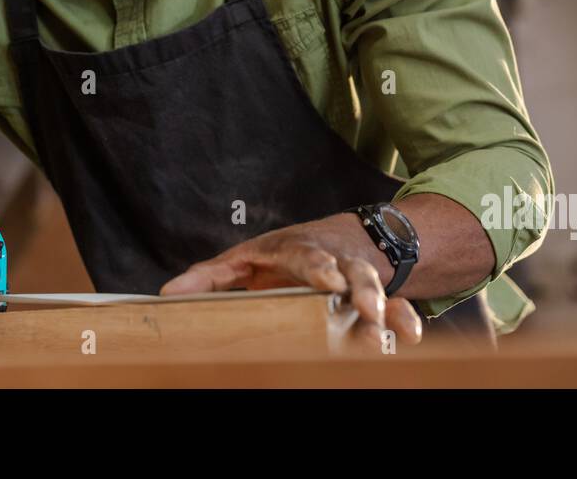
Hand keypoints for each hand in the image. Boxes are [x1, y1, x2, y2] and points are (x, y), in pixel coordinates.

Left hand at [160, 221, 423, 349]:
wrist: (339, 238)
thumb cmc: (282, 255)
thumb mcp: (244, 260)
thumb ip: (210, 277)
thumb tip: (167, 293)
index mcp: (298, 250)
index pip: (308, 254)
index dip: (319, 265)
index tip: (328, 280)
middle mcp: (333, 261)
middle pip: (351, 269)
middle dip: (360, 287)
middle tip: (365, 307)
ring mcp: (357, 278)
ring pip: (375, 288)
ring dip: (383, 306)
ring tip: (387, 328)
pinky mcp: (374, 298)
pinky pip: (394, 307)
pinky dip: (403, 320)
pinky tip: (409, 337)